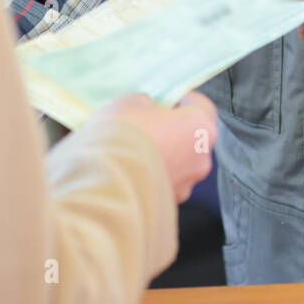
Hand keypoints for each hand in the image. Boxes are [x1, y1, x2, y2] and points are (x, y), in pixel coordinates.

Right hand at [97, 91, 216, 202]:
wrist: (102, 183)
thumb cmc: (122, 134)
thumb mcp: (131, 102)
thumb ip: (147, 104)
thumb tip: (148, 111)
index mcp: (201, 128)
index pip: (201, 106)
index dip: (182, 99)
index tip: (165, 98)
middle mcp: (201, 159)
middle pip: (191, 137)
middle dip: (172, 130)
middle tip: (146, 124)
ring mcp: (186, 186)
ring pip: (178, 164)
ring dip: (162, 155)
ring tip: (133, 150)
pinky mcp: (169, 205)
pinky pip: (162, 183)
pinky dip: (151, 175)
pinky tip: (129, 170)